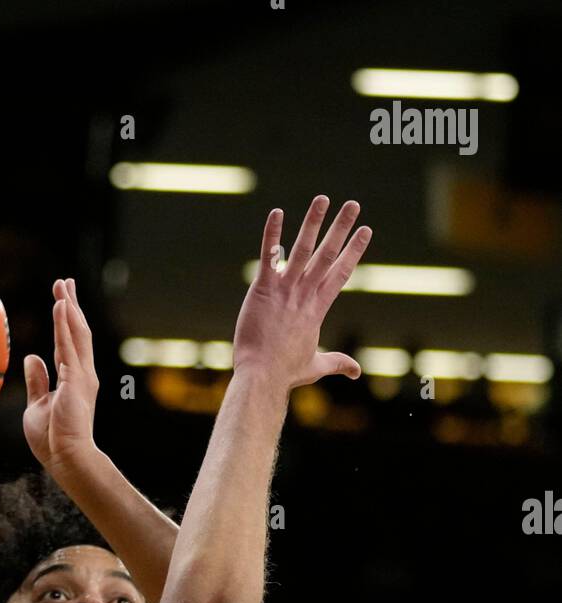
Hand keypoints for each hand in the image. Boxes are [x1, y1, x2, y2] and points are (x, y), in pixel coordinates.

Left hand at [23, 278, 98, 470]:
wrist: (66, 458)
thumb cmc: (52, 438)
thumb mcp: (38, 404)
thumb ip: (37, 380)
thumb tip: (31, 357)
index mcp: (72, 378)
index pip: (68, 342)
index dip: (65, 319)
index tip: (61, 300)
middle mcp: (81, 373)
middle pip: (77, 331)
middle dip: (71, 305)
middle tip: (65, 282)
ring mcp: (81, 375)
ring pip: (76, 333)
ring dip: (69, 307)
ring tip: (63, 285)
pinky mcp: (76, 379)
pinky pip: (69, 346)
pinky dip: (65, 324)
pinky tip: (61, 306)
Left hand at [233, 197, 371, 389]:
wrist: (262, 378)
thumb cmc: (285, 374)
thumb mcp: (316, 366)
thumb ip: (337, 362)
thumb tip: (356, 371)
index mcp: (317, 308)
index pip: (340, 273)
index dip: (353, 251)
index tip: (365, 231)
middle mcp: (304, 295)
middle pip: (327, 255)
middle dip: (341, 228)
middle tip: (353, 204)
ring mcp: (284, 290)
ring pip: (302, 250)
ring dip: (313, 222)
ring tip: (323, 199)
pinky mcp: (262, 290)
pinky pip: (268, 256)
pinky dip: (272, 234)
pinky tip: (277, 212)